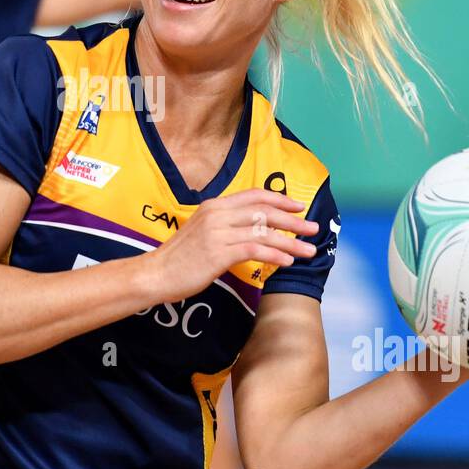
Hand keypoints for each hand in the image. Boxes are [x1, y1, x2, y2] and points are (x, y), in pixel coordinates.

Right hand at [135, 188, 317, 304]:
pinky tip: (287, 263)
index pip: (254, 195)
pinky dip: (274, 255)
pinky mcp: (218, 252)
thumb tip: (252, 230)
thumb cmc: (179, 258)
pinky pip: (254, 250)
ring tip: (308, 251)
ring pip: (264, 232)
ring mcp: (217, 232)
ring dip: (290, 242)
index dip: (279, 199)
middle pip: (264, 211)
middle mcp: (217, 214)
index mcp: (214, 205)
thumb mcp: (201, 232)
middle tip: (313, 229)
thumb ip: (224, 226)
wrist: (155, 273)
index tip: (298, 207)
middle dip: (293, 220)